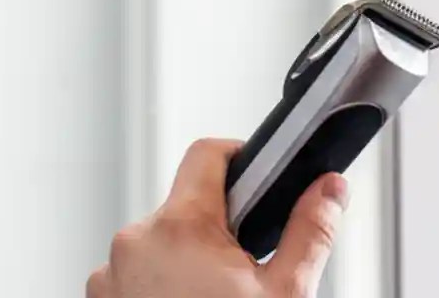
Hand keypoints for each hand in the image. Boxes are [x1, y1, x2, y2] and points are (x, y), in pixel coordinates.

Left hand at [87, 139, 349, 297]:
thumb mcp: (286, 294)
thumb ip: (309, 231)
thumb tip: (328, 189)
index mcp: (181, 228)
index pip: (208, 153)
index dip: (240, 158)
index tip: (257, 178)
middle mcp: (134, 244)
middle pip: (186, 205)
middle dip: (218, 229)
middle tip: (245, 270)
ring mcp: (109, 277)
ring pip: (160, 243)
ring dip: (187, 260)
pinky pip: (136, 274)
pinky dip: (161, 286)